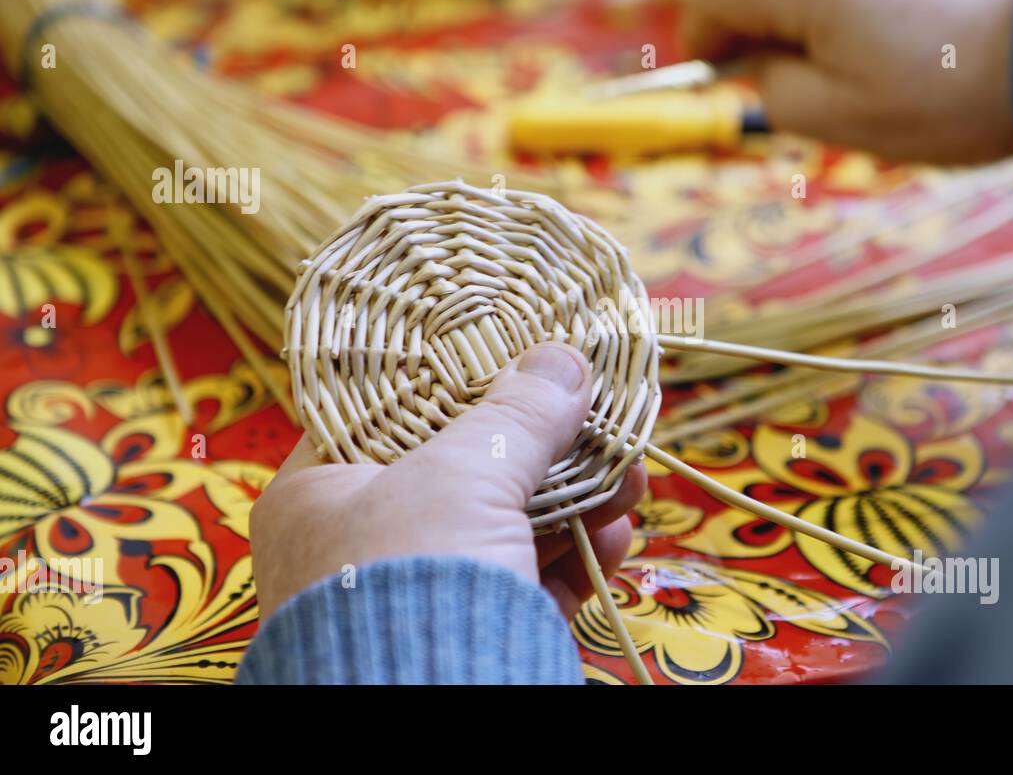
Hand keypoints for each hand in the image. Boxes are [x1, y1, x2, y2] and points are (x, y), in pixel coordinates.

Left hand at [248, 342, 646, 620]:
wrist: (431, 725)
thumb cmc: (411, 581)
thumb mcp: (461, 477)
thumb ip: (515, 416)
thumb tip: (561, 360)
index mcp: (323, 490)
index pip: (388, 409)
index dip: (457, 373)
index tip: (517, 347)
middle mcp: (364, 540)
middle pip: (465, 464)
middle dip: (542, 440)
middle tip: (596, 411)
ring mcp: (422, 589)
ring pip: (508, 523)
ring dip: (577, 494)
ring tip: (629, 470)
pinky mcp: (474, 631)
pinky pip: (530, 579)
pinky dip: (578, 554)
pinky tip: (619, 528)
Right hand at [681, 0, 1012, 163]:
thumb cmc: (952, 92)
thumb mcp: (844, 118)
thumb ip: (775, 90)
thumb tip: (753, 67)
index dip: (700, 29)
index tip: (710, 66)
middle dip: (743, 8)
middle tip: (757, 59)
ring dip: (794, 1)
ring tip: (819, 52)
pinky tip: (869, 30)